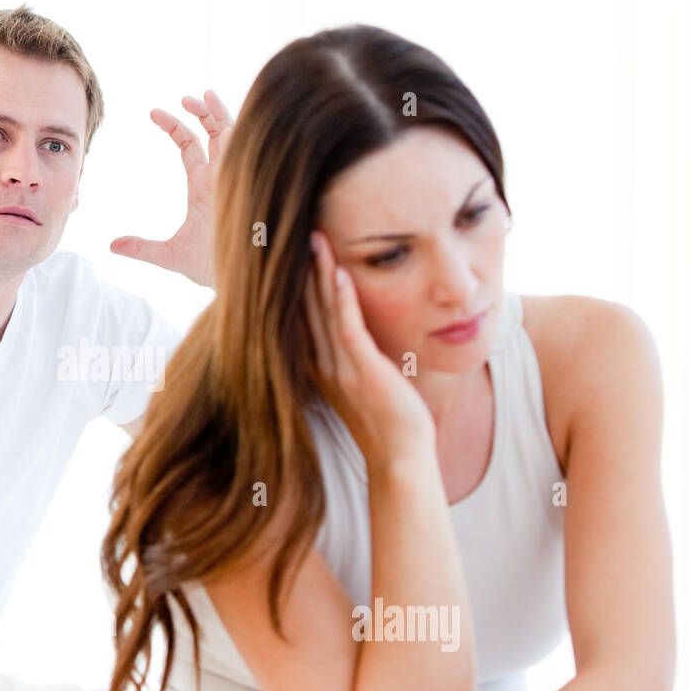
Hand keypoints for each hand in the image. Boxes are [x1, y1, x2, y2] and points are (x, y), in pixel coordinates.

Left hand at [110, 91, 232, 287]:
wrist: (238, 278)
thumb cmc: (210, 267)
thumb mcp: (170, 254)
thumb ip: (141, 248)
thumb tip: (111, 247)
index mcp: (203, 185)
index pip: (190, 145)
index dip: (174, 126)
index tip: (152, 113)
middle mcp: (222, 175)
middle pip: (214, 131)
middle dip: (201, 111)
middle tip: (183, 98)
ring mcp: (238, 175)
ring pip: (232, 132)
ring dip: (219, 112)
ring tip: (203, 95)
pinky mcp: (251, 179)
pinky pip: (248, 145)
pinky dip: (238, 127)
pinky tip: (222, 115)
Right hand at [304, 230, 436, 464]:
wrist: (399, 457)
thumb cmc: (388, 422)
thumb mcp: (362, 384)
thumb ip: (354, 358)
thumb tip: (357, 333)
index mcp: (319, 367)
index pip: (301, 318)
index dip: (295, 285)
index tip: (291, 255)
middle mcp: (323, 365)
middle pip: (306, 308)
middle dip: (300, 270)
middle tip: (294, 233)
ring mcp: (341, 368)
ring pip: (323, 312)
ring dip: (317, 274)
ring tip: (314, 239)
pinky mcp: (363, 370)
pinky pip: (348, 329)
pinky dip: (342, 300)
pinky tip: (337, 273)